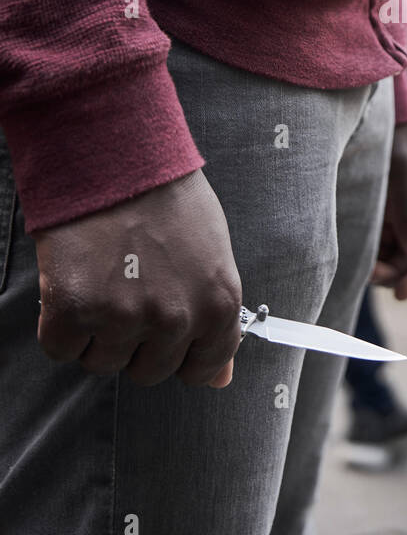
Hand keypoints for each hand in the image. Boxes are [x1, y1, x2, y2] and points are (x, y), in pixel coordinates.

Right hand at [34, 170, 242, 387]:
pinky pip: (61, 348)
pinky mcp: (71, 312)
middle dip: (137, 342)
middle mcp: (174, 319)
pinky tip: (75, 282)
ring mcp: (122, 318)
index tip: (168, 336)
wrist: (114, 155)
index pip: (204, 369)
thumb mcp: (214, 253)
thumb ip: (217, 316)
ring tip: (103, 278)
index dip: (182, 355)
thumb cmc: (167, 197)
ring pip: (102, 363)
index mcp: (217, 305)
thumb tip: (218, 378)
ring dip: (97, 332)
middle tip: (130, 291)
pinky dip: (61, 324)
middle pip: (149, 372)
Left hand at [371, 122, 406, 300]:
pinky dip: (370, 252)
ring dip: (382, 266)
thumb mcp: (404, 169)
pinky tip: (354, 251)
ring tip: (360, 266)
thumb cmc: (394, 133)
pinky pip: (378, 241)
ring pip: (396, 253)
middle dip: (398, 273)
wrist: (371, 109)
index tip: (402, 291)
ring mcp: (399, 213)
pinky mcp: (378, 212)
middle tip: (371, 277)